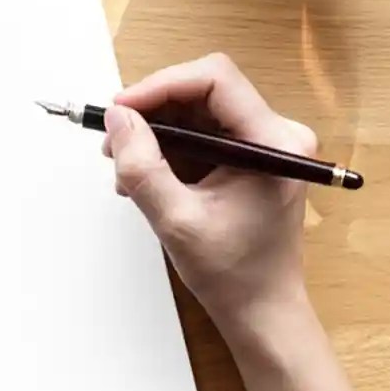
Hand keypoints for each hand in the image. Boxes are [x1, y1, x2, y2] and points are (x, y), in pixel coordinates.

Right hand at [103, 53, 316, 327]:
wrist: (262, 310)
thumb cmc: (234, 275)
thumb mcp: (176, 221)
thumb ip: (142, 167)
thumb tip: (117, 119)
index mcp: (274, 142)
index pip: (215, 80)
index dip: (162, 85)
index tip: (122, 109)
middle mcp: (276, 133)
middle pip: (202, 91)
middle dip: (152, 110)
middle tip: (113, 139)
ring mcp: (263, 144)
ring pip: (196, 111)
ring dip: (154, 130)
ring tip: (124, 167)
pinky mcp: (248, 156)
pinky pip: (200, 132)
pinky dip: (167, 146)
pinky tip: (145, 176)